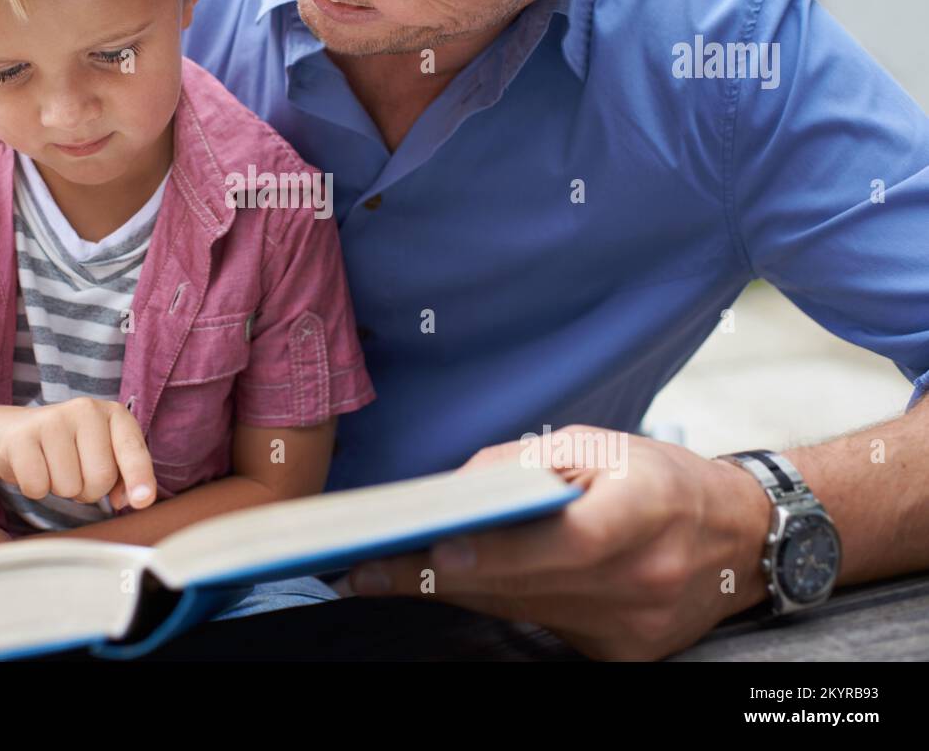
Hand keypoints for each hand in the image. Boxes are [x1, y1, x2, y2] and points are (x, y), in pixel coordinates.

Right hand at [0, 397, 156, 511]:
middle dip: (89, 490)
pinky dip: (36, 489)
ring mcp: (53, 419)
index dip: (139, 476)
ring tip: (53, 467)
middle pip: (101, 478)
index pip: (132, 448)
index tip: (143, 501)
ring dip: (61, 490)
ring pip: (69, 487)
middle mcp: (86, 410)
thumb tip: (131, 500)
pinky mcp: (22, 437)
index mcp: (114, 414)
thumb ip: (125, 477)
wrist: (16, 432)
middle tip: (75, 473)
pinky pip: (38, 487)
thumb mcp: (104, 455)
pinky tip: (34, 468)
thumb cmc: (70, 449)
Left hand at [346, 425, 772, 659]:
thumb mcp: (597, 446)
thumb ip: (523, 466)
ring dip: (455, 593)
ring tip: (388, 575)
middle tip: (365, 570)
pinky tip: (454, 586)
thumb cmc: (658, 478)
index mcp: (646, 511)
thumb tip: (454, 496)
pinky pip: (542, 627)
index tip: (434, 553)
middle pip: (526, 586)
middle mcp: (643, 580)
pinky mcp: (624, 655)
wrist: (737, 538)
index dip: (500, 552)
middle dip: (438, 577)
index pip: (568, 541)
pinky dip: (499, 604)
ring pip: (523, 612)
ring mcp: (634, 628)